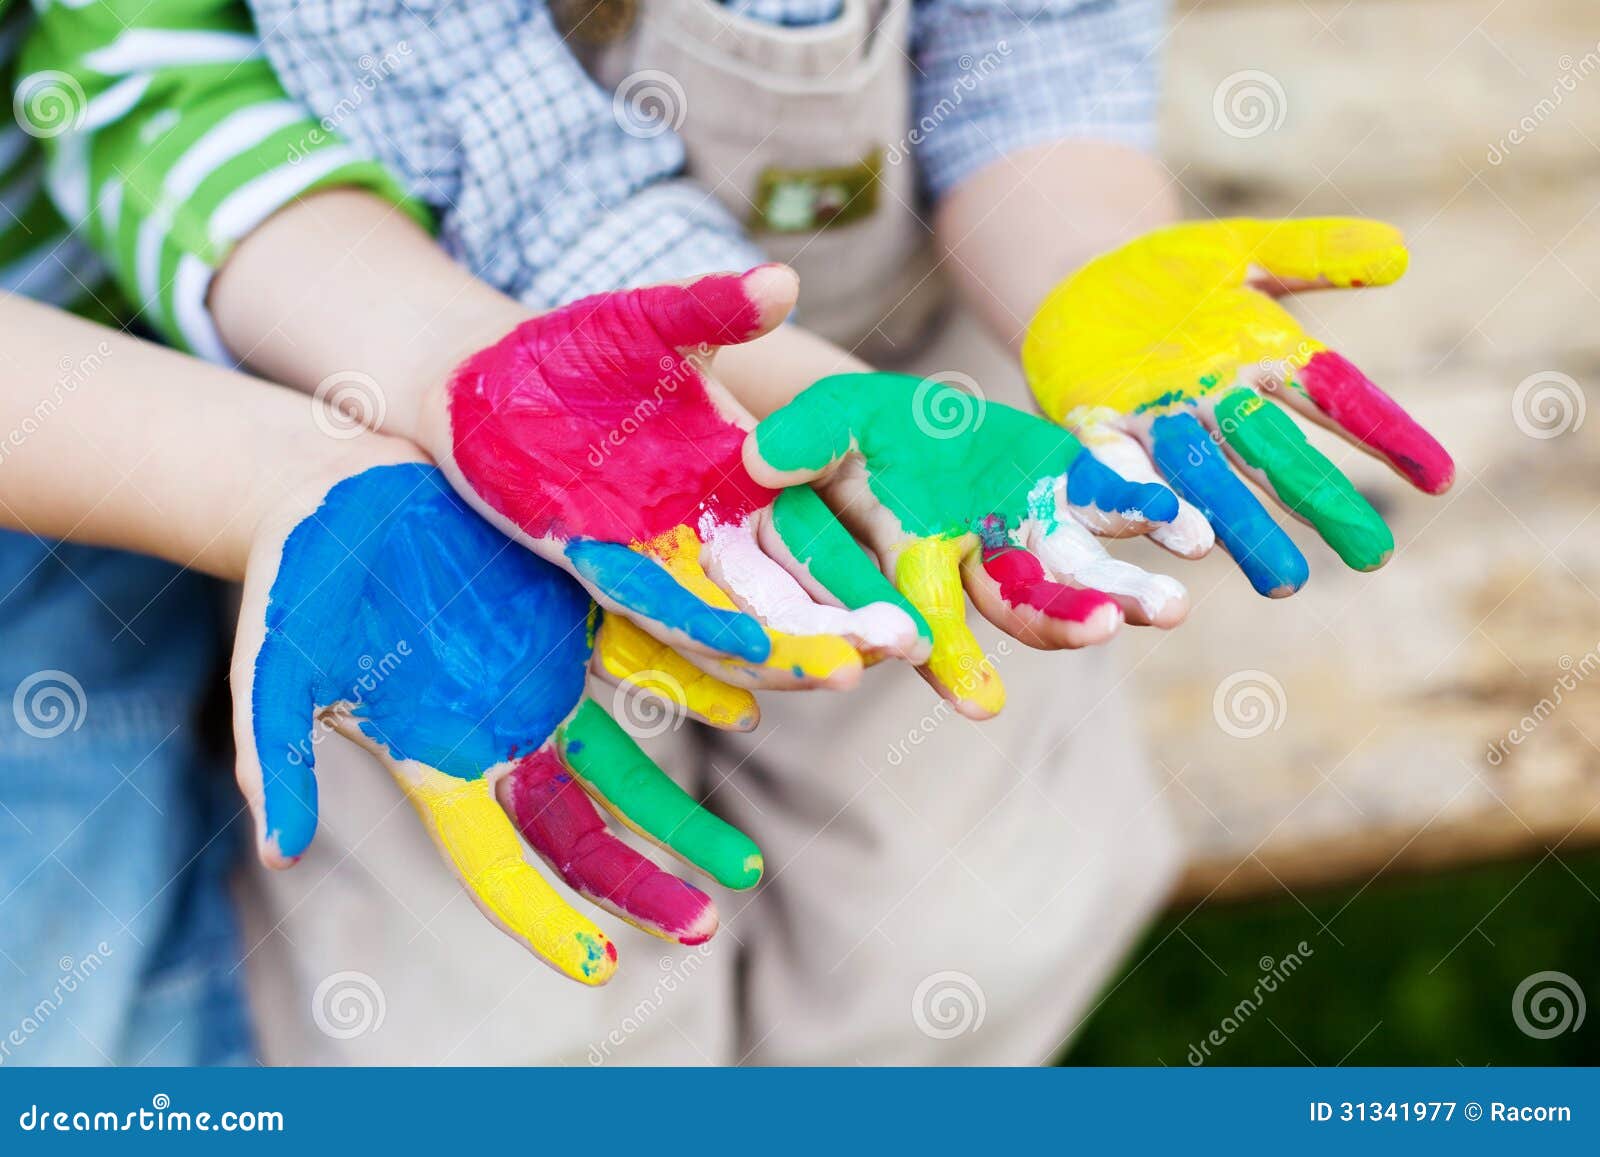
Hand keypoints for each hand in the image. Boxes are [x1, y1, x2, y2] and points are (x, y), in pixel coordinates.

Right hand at [232, 462, 764, 984]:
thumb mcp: (274, 670)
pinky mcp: (576, 613)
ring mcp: (547, 678)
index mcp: (441, 765)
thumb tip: (280, 857)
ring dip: (687, 813)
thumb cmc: (296, 580)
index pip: (499, 862)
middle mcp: (506, 734)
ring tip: (748, 864)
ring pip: (631, 762)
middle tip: (704, 927)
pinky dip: (698, 687)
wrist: (342, 486)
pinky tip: (748, 713)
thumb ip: (278, 758)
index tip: (600, 968)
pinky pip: (649, 660)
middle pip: (585, 830)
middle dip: (641, 882)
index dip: (544, 918)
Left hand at [423, 266, 926, 691]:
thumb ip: (714, 307)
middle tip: (901, 651)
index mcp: (741, 474)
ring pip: (729, 618)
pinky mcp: (598, 569)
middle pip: (786, 589)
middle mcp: (708, 528)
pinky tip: (744, 669)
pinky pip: (653, 618)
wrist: (482, 384)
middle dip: (841, 622)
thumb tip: (785, 278)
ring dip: (784, 648)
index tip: (920, 589)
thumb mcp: (652, 322)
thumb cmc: (574, 348)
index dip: (864, 562)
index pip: (815, 529)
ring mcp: (655, 555)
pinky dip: (698, 644)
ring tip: (839, 674)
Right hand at [744, 373, 1188, 718]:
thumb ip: (804, 441)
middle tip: (1100, 628)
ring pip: (1075, 572)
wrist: (907, 418)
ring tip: (1170, 609)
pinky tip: (1188, 532)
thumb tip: (762, 464)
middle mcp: (976, 561)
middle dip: (1058, 621)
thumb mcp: (827, 422)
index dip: (948, 659)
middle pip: (1018, 606)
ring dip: (1121, 592)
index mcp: (911, 565)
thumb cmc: (853, 432)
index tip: (981, 701)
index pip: (926, 621)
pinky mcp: (1068, 481)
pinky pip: (1109, 500)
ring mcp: (1027, 526)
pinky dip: (1150, 514)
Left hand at [1022, 217, 1454, 596]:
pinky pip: (1114, 466)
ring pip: (1207, 482)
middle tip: (1374, 557)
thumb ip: (1313, 253)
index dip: (1386, 434)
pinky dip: (1143, 498)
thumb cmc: (1172, 273)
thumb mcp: (1242, 249)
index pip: (1336, 397)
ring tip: (1285, 584)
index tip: (1442, 479)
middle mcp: (1215, 403)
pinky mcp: (1092, 425)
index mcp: (1264, 358)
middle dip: (1325, 506)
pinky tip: (1181, 539)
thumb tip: (1399, 255)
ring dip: (1244, 532)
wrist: (1075, 276)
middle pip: (1280, 458)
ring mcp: (1156, 421)